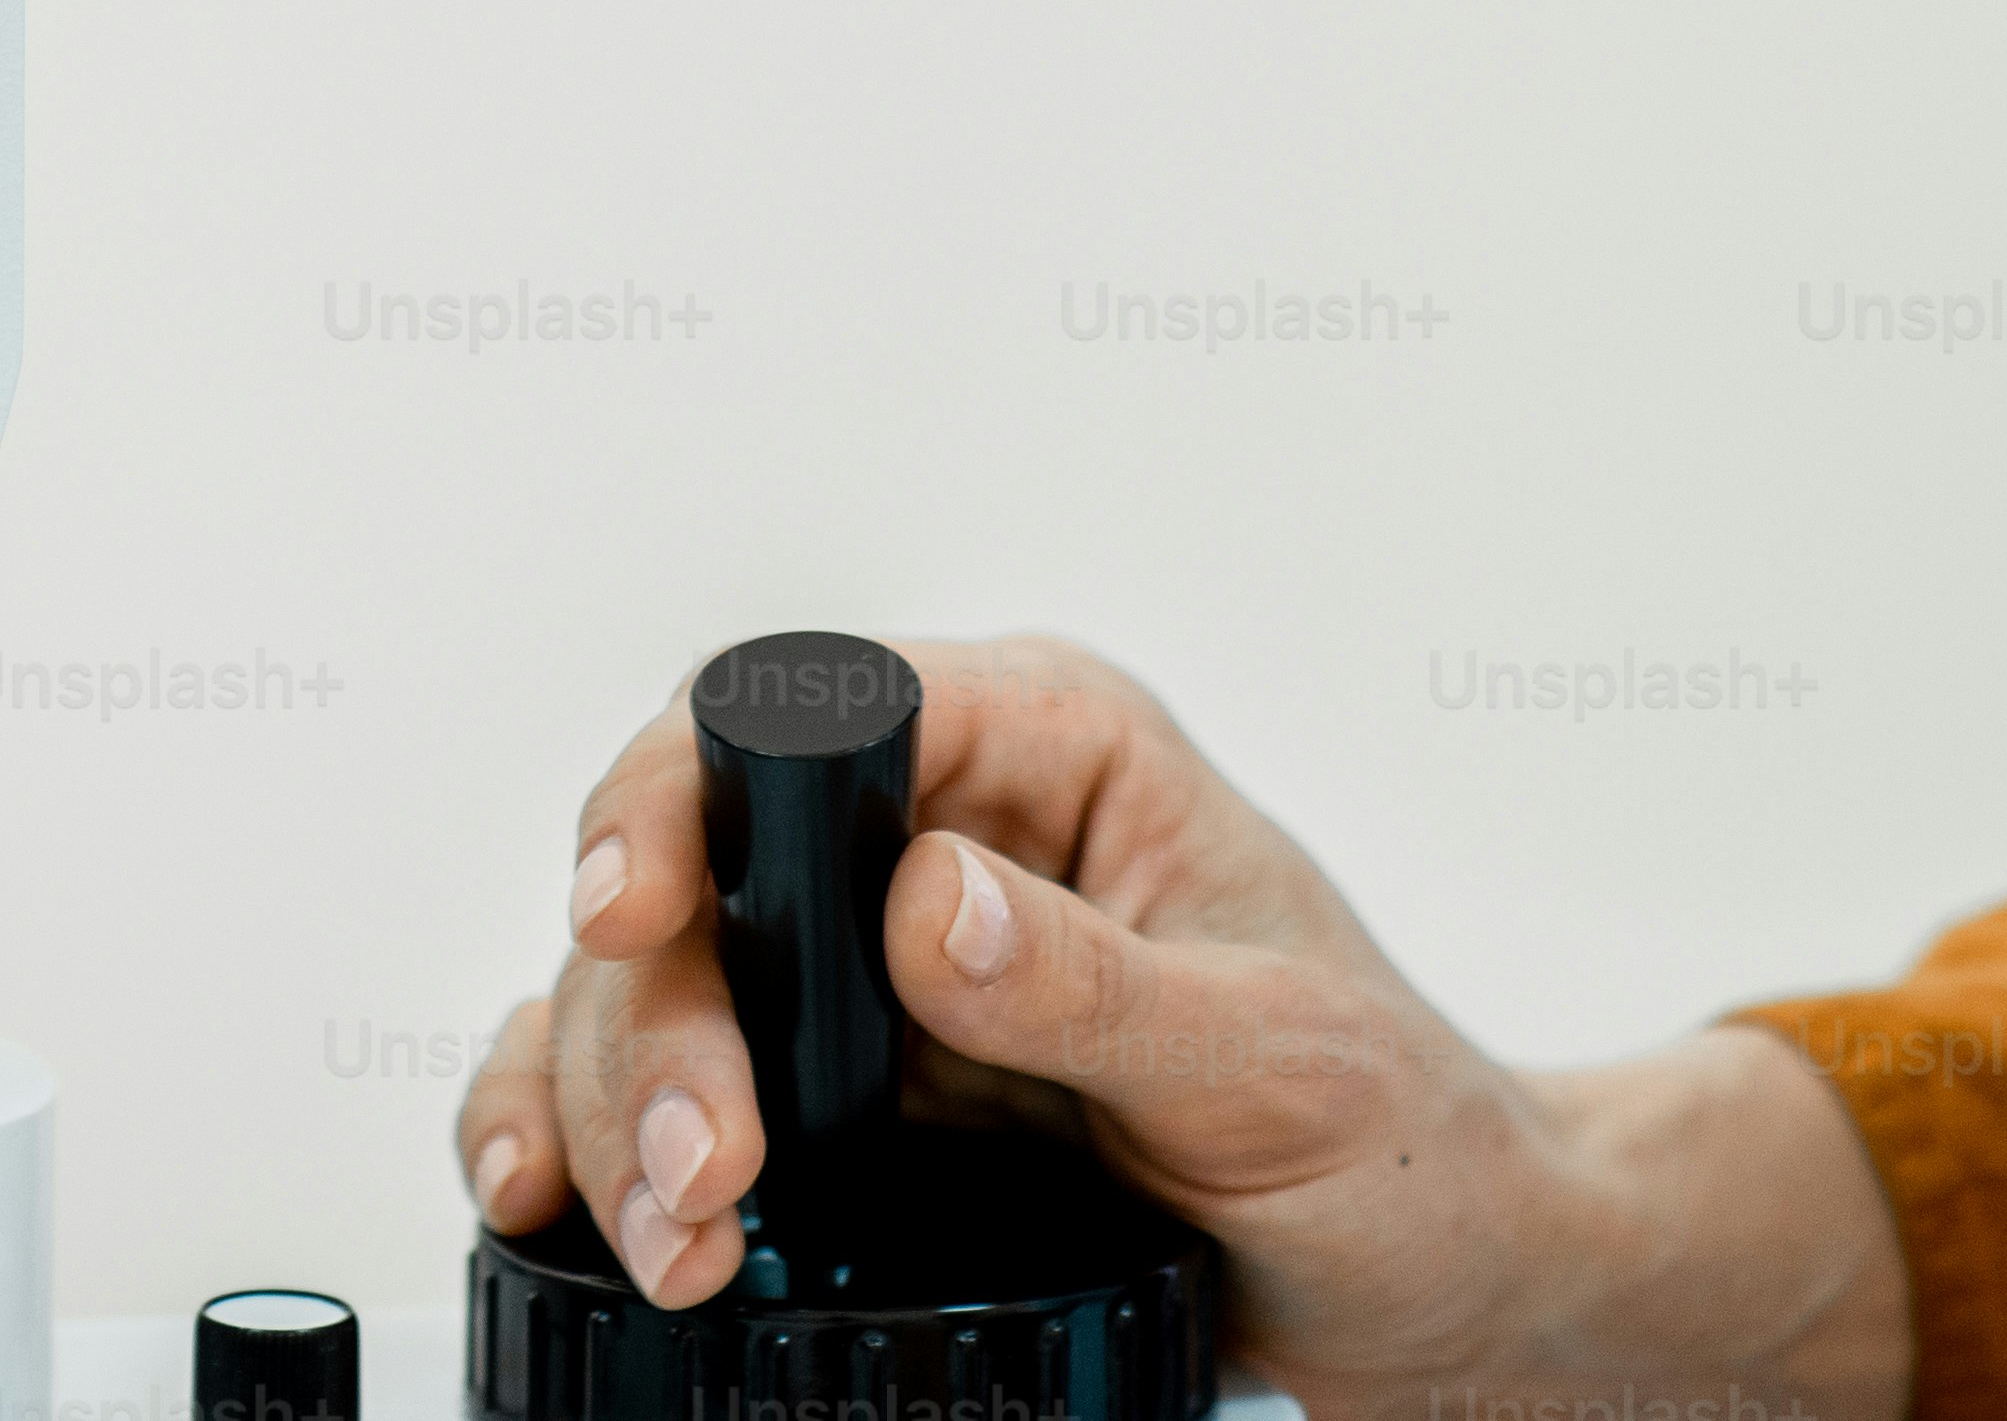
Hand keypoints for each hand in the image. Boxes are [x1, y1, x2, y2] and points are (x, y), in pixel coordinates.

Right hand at [447, 632, 1910, 1420]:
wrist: (1440, 1293)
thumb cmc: (1401, 1144)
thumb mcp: (1281, 1060)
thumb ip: (1099, 981)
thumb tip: (927, 901)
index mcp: (1040, 748)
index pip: (799, 713)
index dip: (680, 798)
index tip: (633, 913)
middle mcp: (928, 828)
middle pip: (694, 869)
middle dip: (652, 1022)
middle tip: (699, 1177)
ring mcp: (864, 966)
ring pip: (646, 983)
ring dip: (613, 1103)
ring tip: (673, 1244)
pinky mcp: (838, 1092)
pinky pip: (660, 1082)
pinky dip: (587, 1143)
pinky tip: (567, 1214)